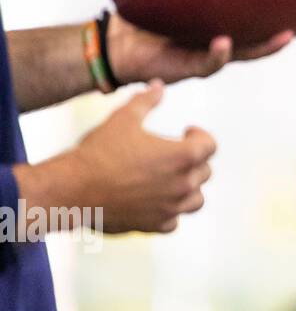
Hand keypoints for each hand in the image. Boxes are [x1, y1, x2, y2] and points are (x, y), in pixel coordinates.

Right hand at [62, 80, 216, 232]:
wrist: (71, 190)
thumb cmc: (98, 152)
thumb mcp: (123, 118)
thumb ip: (146, 100)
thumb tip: (158, 85)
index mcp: (183, 156)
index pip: (210, 145)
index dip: (200, 135)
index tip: (186, 131)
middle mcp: (183, 184)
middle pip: (204, 171)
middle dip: (192, 160)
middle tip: (172, 153)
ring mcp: (171, 207)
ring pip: (196, 199)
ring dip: (188, 188)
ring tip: (170, 178)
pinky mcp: (154, 225)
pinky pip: (174, 221)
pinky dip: (169, 212)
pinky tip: (155, 202)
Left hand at [107, 13, 295, 84]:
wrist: (119, 43)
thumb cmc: (147, 11)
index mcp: (230, 17)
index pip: (269, 8)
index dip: (295, 1)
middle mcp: (229, 35)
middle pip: (272, 32)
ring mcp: (213, 53)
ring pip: (249, 51)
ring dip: (270, 45)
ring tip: (287, 35)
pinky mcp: (191, 67)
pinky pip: (208, 60)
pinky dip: (217, 52)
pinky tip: (224, 41)